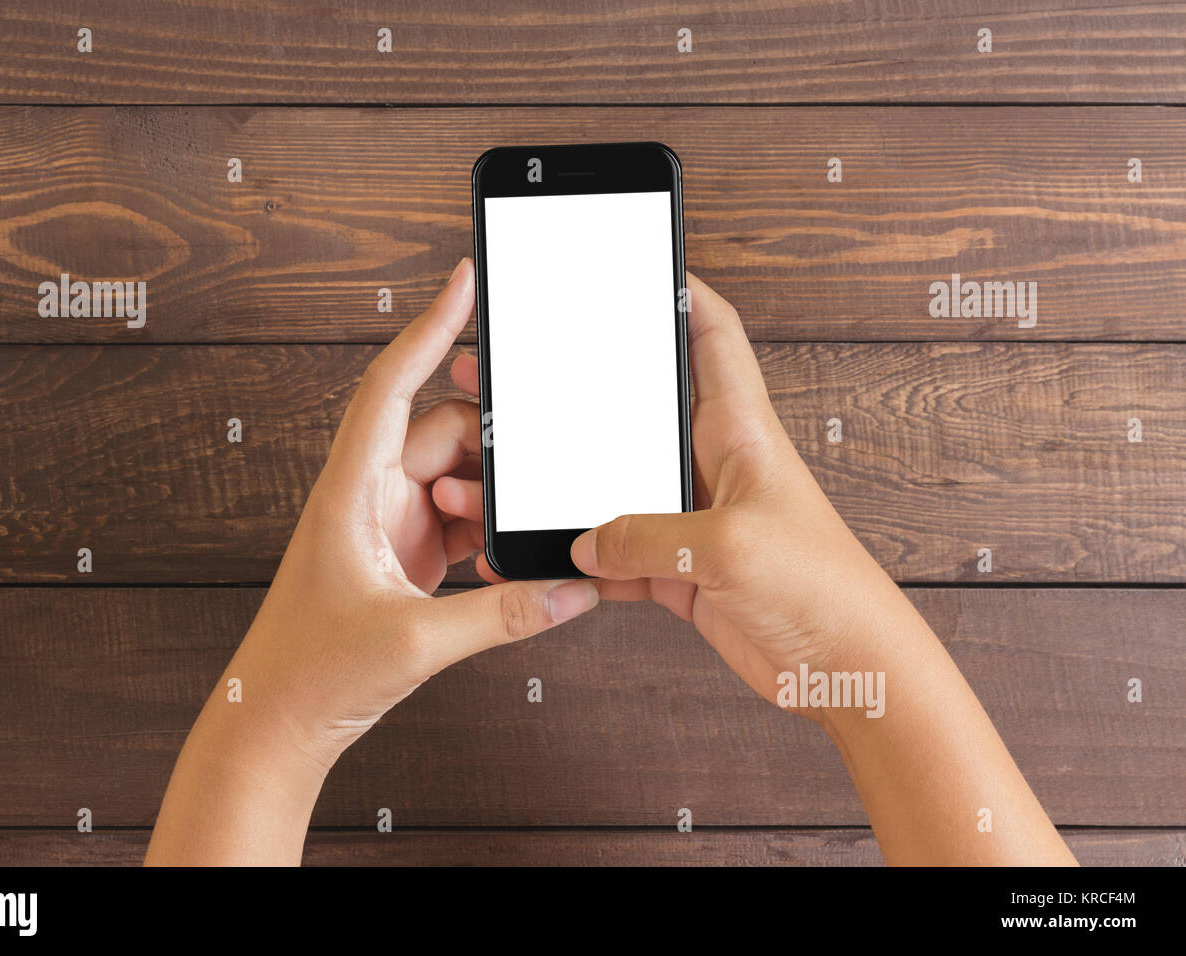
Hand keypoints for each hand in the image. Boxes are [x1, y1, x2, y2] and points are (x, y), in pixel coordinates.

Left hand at [147, 258, 598, 864]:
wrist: (274, 723)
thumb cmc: (308, 673)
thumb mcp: (415, 642)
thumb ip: (503, 615)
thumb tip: (568, 590)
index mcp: (350, 492)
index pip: (391, 388)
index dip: (428, 328)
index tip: (465, 282)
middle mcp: (367, 497)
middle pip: (441, 435)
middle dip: (490, 443)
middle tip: (537, 451)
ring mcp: (387, 527)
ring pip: (456, 479)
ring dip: (490, 497)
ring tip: (517, 526)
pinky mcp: (404, 559)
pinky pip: (459, 522)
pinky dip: (487, 531)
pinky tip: (506, 554)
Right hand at [450, 272, 904, 711]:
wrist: (848, 672)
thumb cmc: (824, 590)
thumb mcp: (725, 547)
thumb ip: (643, 536)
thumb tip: (584, 543)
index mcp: (742, 432)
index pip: (712, 336)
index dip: (678, 292)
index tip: (636, 261)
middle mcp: (716, 467)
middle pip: (642, 410)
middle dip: (587, 392)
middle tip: (532, 374)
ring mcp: (696, 521)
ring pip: (620, 487)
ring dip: (575, 485)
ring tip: (523, 473)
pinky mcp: (684, 572)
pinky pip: (621, 555)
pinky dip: (587, 561)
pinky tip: (554, 561)